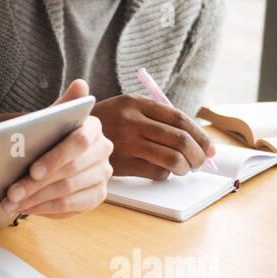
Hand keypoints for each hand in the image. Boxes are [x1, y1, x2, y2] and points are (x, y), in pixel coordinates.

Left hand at [0, 79, 112, 218]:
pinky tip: (25, 209)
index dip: (55, 158)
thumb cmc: (46, 135)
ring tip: (10, 203)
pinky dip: (45, 209)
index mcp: (94, 127)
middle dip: (36, 185)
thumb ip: (63, 105)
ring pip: (68, 191)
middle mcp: (104, 150)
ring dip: (35, 200)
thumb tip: (80, 85)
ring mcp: (103, 174)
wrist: (47, 155)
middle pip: (70, 171)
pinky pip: (71, 206)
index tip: (32, 171)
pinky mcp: (98, 195)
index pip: (79, 142)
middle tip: (11, 194)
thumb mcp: (49, 119)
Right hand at [92, 93, 215, 180]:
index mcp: (135, 102)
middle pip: (180, 139)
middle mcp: (131, 121)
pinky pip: (155, 172)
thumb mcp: (125, 108)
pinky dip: (165, 175)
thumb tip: (197, 138)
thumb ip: (155, 117)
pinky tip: (162, 172)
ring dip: (185, 167)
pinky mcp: (120, 164)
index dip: (200, 135)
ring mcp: (125, 143)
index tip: (210, 147)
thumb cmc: (106, 124)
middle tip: (202, 162)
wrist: (66, 137)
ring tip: (185, 169)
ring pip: (171, 158)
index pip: (179, 119)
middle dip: (198, 154)